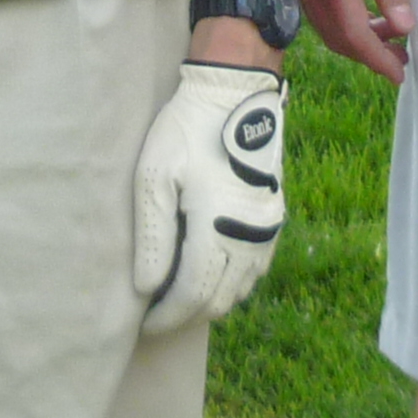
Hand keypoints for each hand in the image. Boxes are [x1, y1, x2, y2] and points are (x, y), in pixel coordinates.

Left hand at [129, 61, 290, 334]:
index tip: (143, 325)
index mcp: (217, 225)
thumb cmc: (185, 130)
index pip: (193, 294)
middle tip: (156, 314)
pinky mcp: (274, 218)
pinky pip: (255, 270)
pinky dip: (230, 283)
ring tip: (177, 295)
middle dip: (185, 314)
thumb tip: (147, 288)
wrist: (234, 92)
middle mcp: (249, 235)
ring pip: (239, 289)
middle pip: (217, 300)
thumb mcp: (154, 176)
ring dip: (209, 301)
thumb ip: (153, 236)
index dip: (168, 316)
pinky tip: (207, 272)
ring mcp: (266, 228)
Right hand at [289, 0, 415, 81]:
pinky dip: (339, 16)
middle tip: (401, 58)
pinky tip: (366, 11)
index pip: (352, 32)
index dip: (378, 58)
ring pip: (322, 22)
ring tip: (390, 35)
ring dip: (354, 35)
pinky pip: (313, 4)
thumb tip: (403, 28)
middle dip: (368, 53)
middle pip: (334, 35)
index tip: (400, 72)